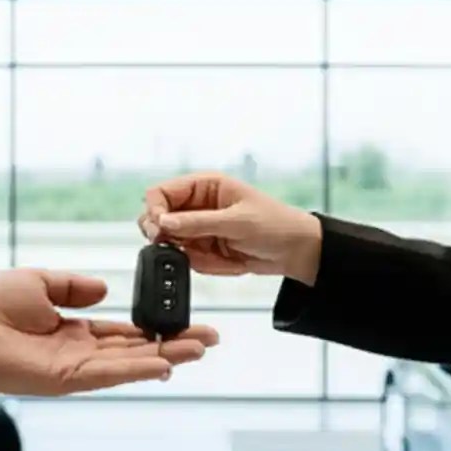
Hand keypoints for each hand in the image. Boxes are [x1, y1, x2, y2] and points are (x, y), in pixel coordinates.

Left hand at [0, 269, 219, 395]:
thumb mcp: (40, 281)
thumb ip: (75, 286)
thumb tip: (105, 289)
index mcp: (74, 331)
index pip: (125, 333)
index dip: (156, 330)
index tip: (186, 325)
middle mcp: (79, 352)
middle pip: (136, 351)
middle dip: (174, 345)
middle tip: (210, 340)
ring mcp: (74, 368)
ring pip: (129, 365)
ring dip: (166, 358)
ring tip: (199, 350)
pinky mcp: (63, 379)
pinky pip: (107, 374)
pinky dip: (136, 369)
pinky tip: (163, 363)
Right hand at [139, 173, 322, 285]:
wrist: (296, 251)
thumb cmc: (275, 225)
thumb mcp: (236, 222)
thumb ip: (197, 223)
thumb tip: (163, 223)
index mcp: (204, 186)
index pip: (161, 192)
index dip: (155, 210)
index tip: (159, 229)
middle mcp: (197, 205)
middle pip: (157, 217)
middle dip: (163, 234)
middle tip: (178, 245)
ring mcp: (198, 228)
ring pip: (170, 242)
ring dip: (188, 253)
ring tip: (217, 254)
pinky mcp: (204, 248)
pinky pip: (187, 258)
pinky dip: (202, 263)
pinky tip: (226, 260)